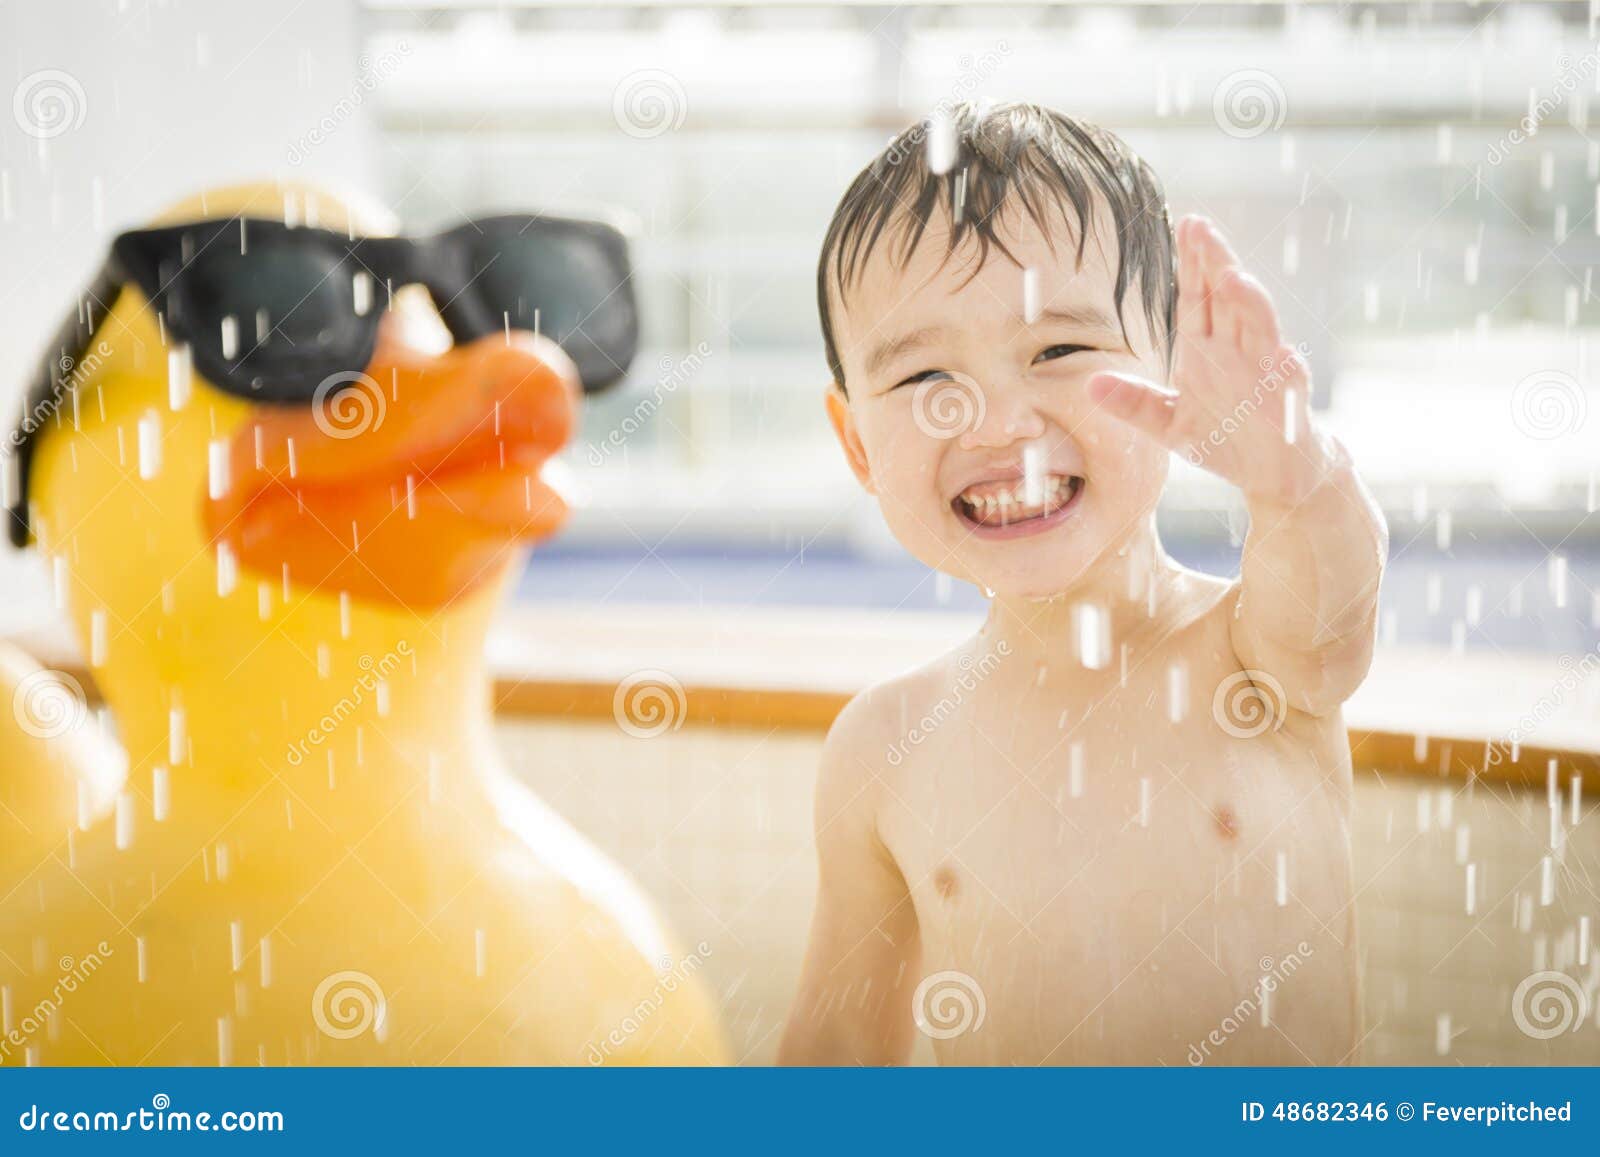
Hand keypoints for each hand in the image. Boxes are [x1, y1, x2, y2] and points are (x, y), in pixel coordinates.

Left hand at [1086, 215, 1333, 506]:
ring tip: (1232, 278)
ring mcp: (1265, 370)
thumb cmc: (1224, 439)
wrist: (1272, 471)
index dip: (1190, 265)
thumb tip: (1089, 384)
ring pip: (1259, 327)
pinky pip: (1289, 380)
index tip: (1182, 225)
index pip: (1195, 299)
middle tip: (1200, 227)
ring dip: (1249, 303)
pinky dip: (1287, 366)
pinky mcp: (1287, 400)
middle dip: (1214, 263)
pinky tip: (1284, 354)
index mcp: (1206, 349)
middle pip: (1225, 299)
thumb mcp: (1168, 424)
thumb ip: (1134, 403)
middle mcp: (1237, 350)